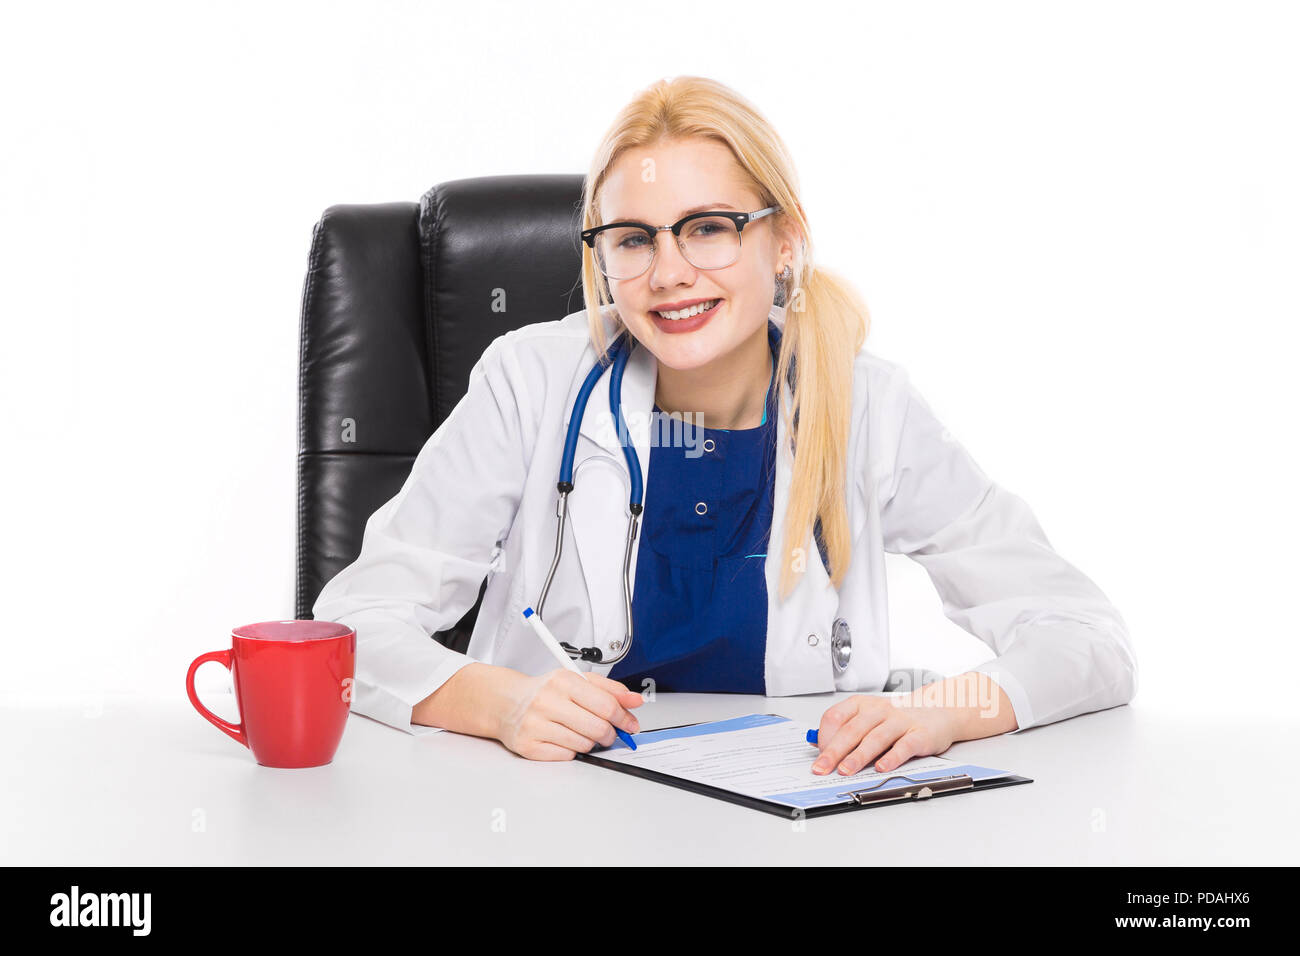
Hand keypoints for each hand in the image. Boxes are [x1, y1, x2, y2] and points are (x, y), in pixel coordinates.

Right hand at [497, 668, 643, 760]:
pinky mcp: (528, 745)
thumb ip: (610, 690)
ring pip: (583, 745)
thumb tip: (636, 701)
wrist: (507, 702)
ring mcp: (535, 724)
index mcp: (563, 681)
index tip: (630, 724)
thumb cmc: (546, 691)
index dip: (624, 718)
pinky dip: (570, 751)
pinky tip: (563, 738)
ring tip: (579, 731)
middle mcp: (547, 701)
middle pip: (597, 728)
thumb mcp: (578, 681)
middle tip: (607, 732)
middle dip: (609, 734)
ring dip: (589, 743)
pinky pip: (565, 756)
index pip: (606, 705)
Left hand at [810, 694, 958, 775]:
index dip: (825, 737)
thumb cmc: (898, 718)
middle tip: (823, 768)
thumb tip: (820, 745)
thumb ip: (846, 729)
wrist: (938, 711)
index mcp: (862, 704)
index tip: (819, 755)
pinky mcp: (919, 734)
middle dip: (834, 751)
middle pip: (852, 730)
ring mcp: (899, 721)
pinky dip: (892, 757)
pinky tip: (882, 768)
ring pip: (875, 738)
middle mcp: (879, 710)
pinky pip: (904, 746)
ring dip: (858, 756)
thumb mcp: (869, 717)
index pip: (835, 716)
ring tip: (846, 771)